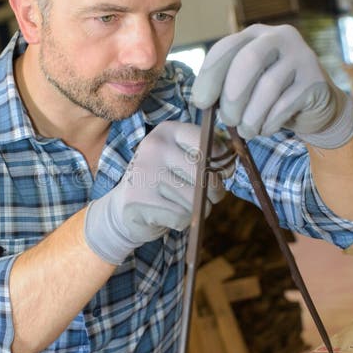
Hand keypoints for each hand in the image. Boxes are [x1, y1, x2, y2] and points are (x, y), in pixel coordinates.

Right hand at [84, 121, 225, 263]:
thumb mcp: (180, 159)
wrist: (123, 208)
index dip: (221, 162)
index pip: (208, 143)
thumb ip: (207, 157)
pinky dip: (182, 221)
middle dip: (215, 192)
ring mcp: (145, 172)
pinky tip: (168, 215)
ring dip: (198, 209)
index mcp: (167, 131)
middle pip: (205, 174)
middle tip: (209, 196)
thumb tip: (229, 167)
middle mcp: (154, 147)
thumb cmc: (162, 182)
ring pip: (195, 199)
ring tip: (182, 205)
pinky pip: (181, 216)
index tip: (219, 172)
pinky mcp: (140, 199)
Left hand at [192, 24, 352, 147]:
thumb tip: (203, 101)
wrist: (317, 106)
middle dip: (232, 97)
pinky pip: (285, 104)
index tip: (200, 102)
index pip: (226, 47)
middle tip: (227, 120)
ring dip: (251, 116)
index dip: (209, 75)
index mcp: (256, 34)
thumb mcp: (248, 83)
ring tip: (247, 131)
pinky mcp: (315, 80)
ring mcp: (301, 56)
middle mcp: (280, 37)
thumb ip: (226, 84)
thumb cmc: (273, 96)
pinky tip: (266, 129)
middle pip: (248, 61)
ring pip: (267, 86)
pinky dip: (270, 123)